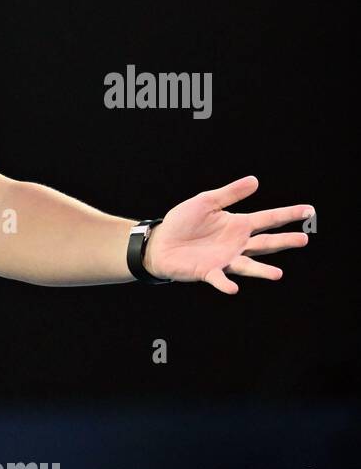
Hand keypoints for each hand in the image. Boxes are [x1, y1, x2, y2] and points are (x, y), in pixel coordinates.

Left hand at [144, 175, 313, 294]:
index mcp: (238, 225)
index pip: (268, 219)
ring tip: (277, 274)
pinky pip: (219, 278)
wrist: (159, 242)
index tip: (309, 210)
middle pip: (266, 243)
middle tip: (303, 239)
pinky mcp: (208, 272)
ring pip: (248, 265)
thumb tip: (255, 180)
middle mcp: (237, 244)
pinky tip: (233, 288)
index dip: (288, 215)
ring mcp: (224, 259)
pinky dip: (226, 284)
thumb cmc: (182, 222)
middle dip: (284, 241)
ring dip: (262, 271)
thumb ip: (229, 194)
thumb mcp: (205, 202)